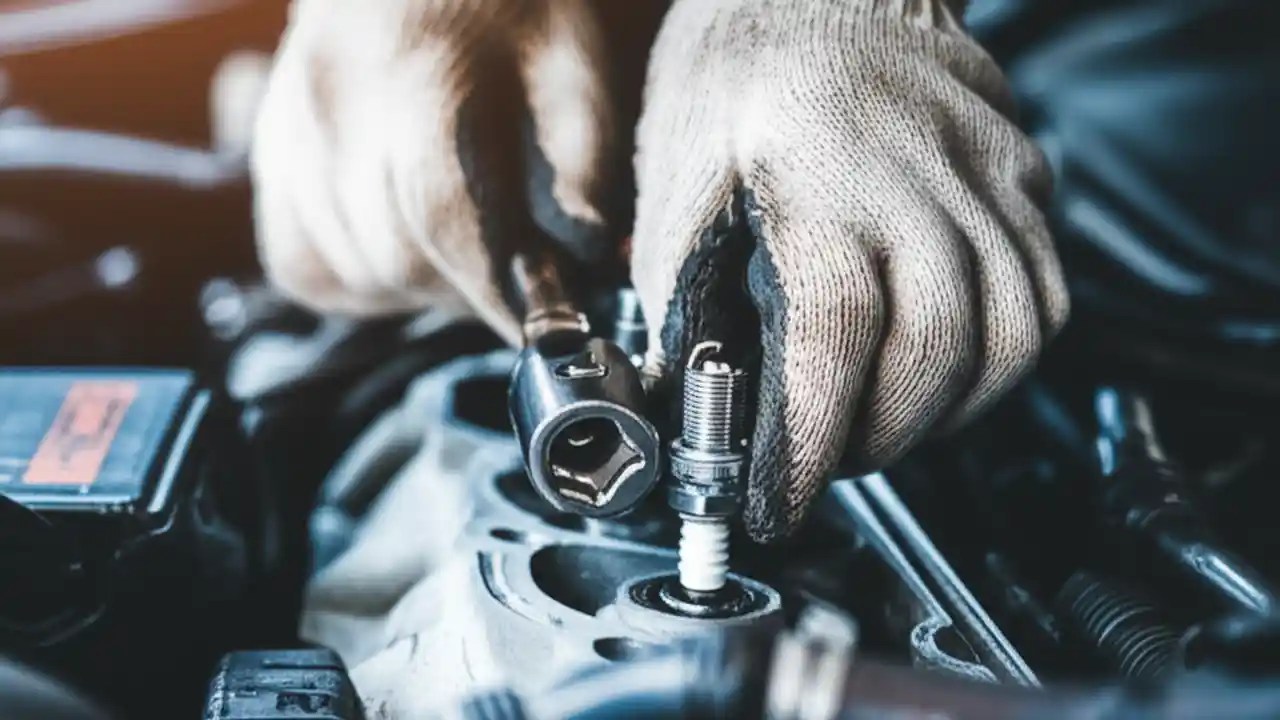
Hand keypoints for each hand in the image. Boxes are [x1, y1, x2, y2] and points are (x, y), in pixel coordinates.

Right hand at [250, 0, 616, 343]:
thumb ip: (585, 169)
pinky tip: (407, 245)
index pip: (448, 218)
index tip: (544, 327)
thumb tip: (582, 272)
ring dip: (424, 285)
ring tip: (469, 246)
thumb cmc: (516, 9)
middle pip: (399, 260)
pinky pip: (306, 267)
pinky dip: (363, 279)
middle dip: (471, 290)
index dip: (499, 292)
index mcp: (423, 75)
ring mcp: (290, 134)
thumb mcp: (577, 68)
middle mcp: (336, 107)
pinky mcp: (270, 158)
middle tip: (518, 277)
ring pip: (357, 274)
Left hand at [632, 0, 1068, 541]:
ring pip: (1014, 335)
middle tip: (828, 460)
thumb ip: (689, 309)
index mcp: (813, 165)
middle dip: (878, 438)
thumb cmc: (731, 82)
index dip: (813, 437)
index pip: (837, 329)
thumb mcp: (675, 191)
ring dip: (946, 412)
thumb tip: (706, 416)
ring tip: (883, 423)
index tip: (780, 501)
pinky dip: (996, 361)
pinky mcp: (1026, 173)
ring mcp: (988, 167)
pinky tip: (941, 367)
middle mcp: (917, 166)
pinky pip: (1046, 295)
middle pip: (938, 346)